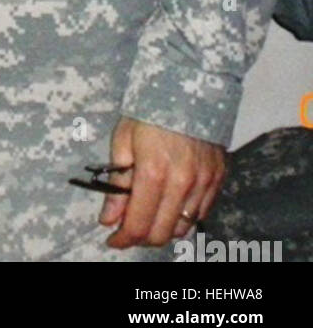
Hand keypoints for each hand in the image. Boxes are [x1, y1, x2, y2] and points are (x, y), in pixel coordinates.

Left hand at [99, 116, 225, 248]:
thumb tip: (108, 219)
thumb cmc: (147, 112)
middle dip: (142, 238)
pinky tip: (170, 205)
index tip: (113, 240)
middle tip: (128, 229)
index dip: (123, 239)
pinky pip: (201, 213)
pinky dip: (183, 217)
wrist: (186, 87)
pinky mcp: (218, 178)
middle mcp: (182, 183)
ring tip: (149, 216)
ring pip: (184, 228)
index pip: (139, 224)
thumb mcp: (122, 142)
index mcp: (154, 173)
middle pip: (163, 233)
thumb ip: (117, 185)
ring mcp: (204, 183)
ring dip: (164, 229)